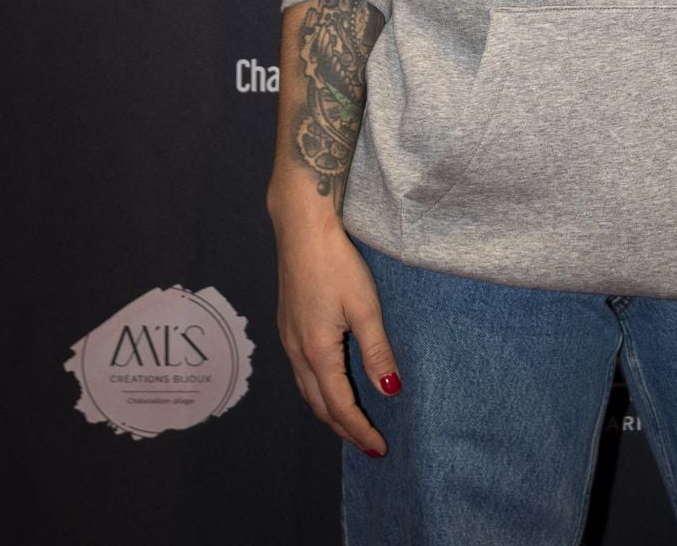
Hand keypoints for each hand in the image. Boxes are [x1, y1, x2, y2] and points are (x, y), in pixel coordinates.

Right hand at [273, 209, 400, 454]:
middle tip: (368, 443)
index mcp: (316, 351)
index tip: (379, 447)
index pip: (338, 406)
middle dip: (343, 428)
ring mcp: (287, 338)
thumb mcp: (365, 307)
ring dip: (329, 411)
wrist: (301, 229)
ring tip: (351, 423)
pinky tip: (329, 385)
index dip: (359, 429)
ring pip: (307, 390)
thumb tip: (390, 392)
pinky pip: (301, 372)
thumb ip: (377, 352)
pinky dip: (318, 390)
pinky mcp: (287, 325)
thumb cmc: (336, 263)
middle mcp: (296, 351)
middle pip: (319, 404)